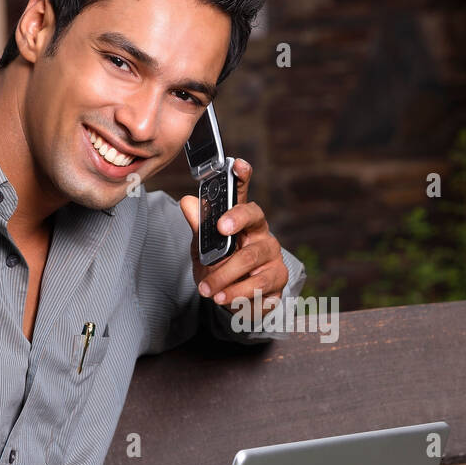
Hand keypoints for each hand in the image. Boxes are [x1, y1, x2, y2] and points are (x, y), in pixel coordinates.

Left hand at [178, 158, 287, 310]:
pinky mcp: (278, 280)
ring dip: (227, 279)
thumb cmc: (221, 265)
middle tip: (216, 241)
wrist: (234, 298)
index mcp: (244, 221)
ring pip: (253, 264)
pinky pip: (259, 287)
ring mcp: (273, 257)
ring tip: (209, 290)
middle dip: (233, 233)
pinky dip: (238, 295)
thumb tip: (187, 202)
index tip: (238, 165)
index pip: (244, 196)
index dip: (243, 178)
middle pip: (253, 228)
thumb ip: (198, 226)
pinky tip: (224, 299)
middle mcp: (263, 235)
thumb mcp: (203, 246)